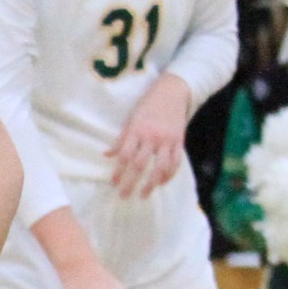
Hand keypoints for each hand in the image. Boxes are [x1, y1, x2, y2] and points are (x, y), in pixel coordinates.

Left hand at [107, 74, 190, 197]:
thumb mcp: (131, 119)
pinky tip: (161, 183)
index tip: (113, 183)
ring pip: (160, 168)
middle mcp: (152, 137)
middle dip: (131, 183)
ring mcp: (168, 140)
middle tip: (124, 196)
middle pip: (141, 165)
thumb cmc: (148, 105)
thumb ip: (121, 139)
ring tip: (143, 195)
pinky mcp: (180, 142)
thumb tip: (107, 155)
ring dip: (151, 184)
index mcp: (137, 130)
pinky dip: (169, 175)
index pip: (125, 155)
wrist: (173, 92)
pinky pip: (176, 163)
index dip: (119, 171)